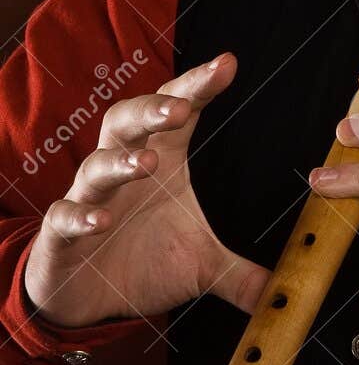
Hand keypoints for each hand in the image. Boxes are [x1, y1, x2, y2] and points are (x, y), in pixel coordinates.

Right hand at [22, 53, 270, 328]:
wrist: (87, 300)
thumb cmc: (145, 263)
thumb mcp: (203, 268)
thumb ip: (246, 274)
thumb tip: (292, 291)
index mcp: (161, 162)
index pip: (179, 112)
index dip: (198, 86)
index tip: (227, 64)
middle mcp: (123, 171)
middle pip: (129, 121)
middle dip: (152, 109)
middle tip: (180, 107)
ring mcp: (89, 198)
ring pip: (96, 165)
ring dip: (120, 162)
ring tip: (146, 166)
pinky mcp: (60, 233)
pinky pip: (65, 216)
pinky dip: (81, 215)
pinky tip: (100, 220)